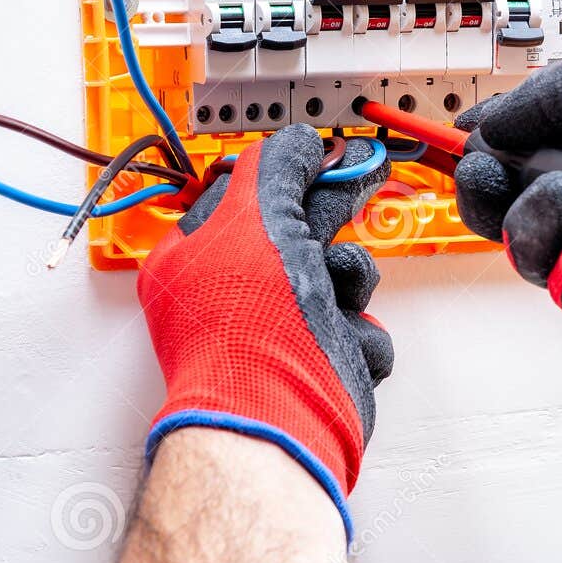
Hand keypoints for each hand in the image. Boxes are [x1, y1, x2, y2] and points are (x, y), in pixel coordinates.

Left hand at [138, 126, 391, 539]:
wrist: (278, 419)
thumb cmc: (249, 328)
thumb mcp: (256, 218)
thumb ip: (277, 169)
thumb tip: (298, 144)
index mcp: (196, 261)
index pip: (242, 196)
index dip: (288, 171)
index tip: (323, 151)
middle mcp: (232, 297)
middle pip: (295, 231)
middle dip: (331, 206)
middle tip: (365, 171)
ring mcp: (277, 333)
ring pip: (337, 278)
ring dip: (350, 280)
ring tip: (341, 293)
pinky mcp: (320, 365)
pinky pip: (359, 327)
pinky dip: (360, 333)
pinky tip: (344, 342)